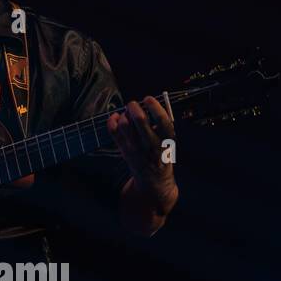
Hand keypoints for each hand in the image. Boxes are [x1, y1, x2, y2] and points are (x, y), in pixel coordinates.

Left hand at [108, 95, 177, 211]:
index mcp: (166, 142)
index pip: (163, 122)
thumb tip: (148, 104)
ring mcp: (136, 149)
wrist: (154, 181)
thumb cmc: (161, 156)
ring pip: (125, 126)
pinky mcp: (125, 151)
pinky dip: (112, 122)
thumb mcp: (168, 142)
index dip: (155, 107)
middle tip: (133, 104)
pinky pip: (114, 133)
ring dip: (124, 115)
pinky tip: (115, 117)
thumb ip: (160, 126)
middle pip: (141, 122)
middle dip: (135, 108)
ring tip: (127, 112)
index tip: (148, 98)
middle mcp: (151, 146)